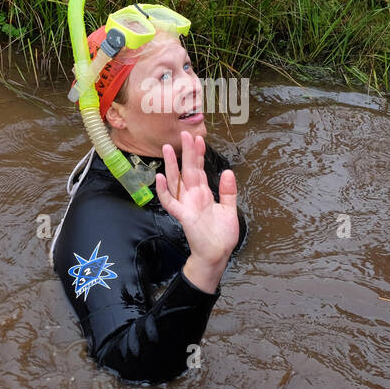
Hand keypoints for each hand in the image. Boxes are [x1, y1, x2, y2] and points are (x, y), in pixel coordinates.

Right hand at [155, 132, 239, 291]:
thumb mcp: (229, 210)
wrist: (217, 255)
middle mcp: (193, 196)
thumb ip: (228, 191)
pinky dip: (164, 190)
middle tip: (184, 134)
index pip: (199, 169)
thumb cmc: (221, 236)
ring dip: (171, 165)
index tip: (199, 138)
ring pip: (176, 181)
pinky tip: (160, 177)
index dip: (199, 154)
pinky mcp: (183, 216)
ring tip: (167, 148)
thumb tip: (227, 171)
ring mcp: (187, 205)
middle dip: (186, 152)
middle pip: (188, 170)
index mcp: (203, 194)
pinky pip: (171, 202)